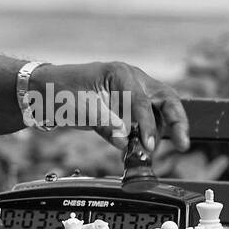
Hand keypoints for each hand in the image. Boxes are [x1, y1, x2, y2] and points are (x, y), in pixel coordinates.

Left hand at [29, 62, 189, 151]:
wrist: (45, 92)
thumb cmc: (60, 92)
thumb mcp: (81, 108)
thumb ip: (106, 124)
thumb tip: (126, 142)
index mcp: (121, 74)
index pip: (141, 101)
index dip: (147, 126)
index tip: (149, 146)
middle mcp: (132, 81)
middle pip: (167, 100)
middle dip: (177, 122)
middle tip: (183, 144)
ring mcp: (132, 94)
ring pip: (159, 113)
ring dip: (158, 134)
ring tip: (149, 154)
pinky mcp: (128, 108)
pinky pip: (144, 123)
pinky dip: (145, 137)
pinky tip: (138, 152)